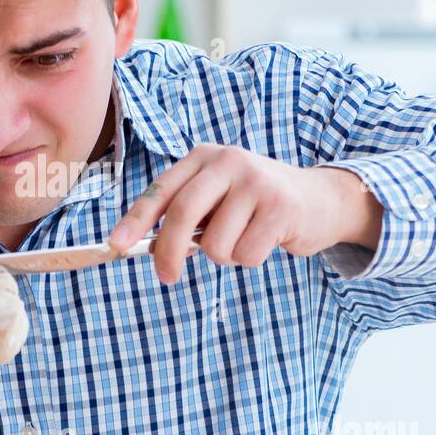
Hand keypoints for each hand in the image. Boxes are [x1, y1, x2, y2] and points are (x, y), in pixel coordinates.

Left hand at [107, 144, 382, 283]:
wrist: (319, 200)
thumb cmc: (255, 205)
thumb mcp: (218, 197)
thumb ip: (185, 214)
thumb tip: (140, 246)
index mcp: (204, 157)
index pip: (161, 189)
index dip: (135, 219)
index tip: (116, 245)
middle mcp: (228, 162)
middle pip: (182, 214)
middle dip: (167, 253)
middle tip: (166, 277)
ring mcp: (256, 182)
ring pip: (215, 244)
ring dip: (224, 256)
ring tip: (243, 239)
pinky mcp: (280, 208)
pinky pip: (245, 254)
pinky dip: (250, 259)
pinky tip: (266, 241)